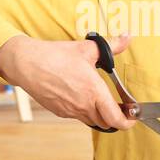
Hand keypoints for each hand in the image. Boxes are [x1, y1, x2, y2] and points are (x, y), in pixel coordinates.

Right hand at [0, 33, 135, 130]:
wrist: (27, 64)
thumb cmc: (55, 56)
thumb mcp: (87, 48)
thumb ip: (111, 46)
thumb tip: (127, 37)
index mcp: (94, 91)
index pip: (116, 118)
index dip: (127, 122)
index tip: (132, 118)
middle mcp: (83, 105)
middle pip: (106, 123)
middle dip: (115, 118)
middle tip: (119, 108)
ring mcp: (70, 110)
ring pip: (92, 121)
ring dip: (99, 115)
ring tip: (101, 102)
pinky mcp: (60, 111)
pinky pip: (77, 116)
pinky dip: (84, 111)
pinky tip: (81, 96)